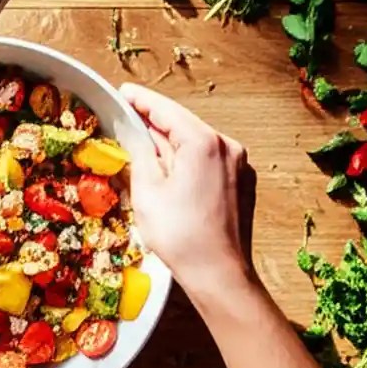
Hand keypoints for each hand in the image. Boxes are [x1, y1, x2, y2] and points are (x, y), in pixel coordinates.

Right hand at [120, 83, 256, 293]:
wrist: (219, 274)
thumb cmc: (181, 236)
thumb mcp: (147, 191)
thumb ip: (141, 153)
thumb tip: (136, 135)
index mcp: (204, 143)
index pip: (167, 110)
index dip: (141, 100)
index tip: (123, 93)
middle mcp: (228, 147)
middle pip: (185, 125)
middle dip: (156, 124)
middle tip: (129, 121)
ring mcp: (240, 166)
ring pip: (198, 145)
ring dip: (172, 145)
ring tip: (146, 151)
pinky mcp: (243, 184)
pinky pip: (211, 162)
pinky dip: (190, 162)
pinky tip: (172, 175)